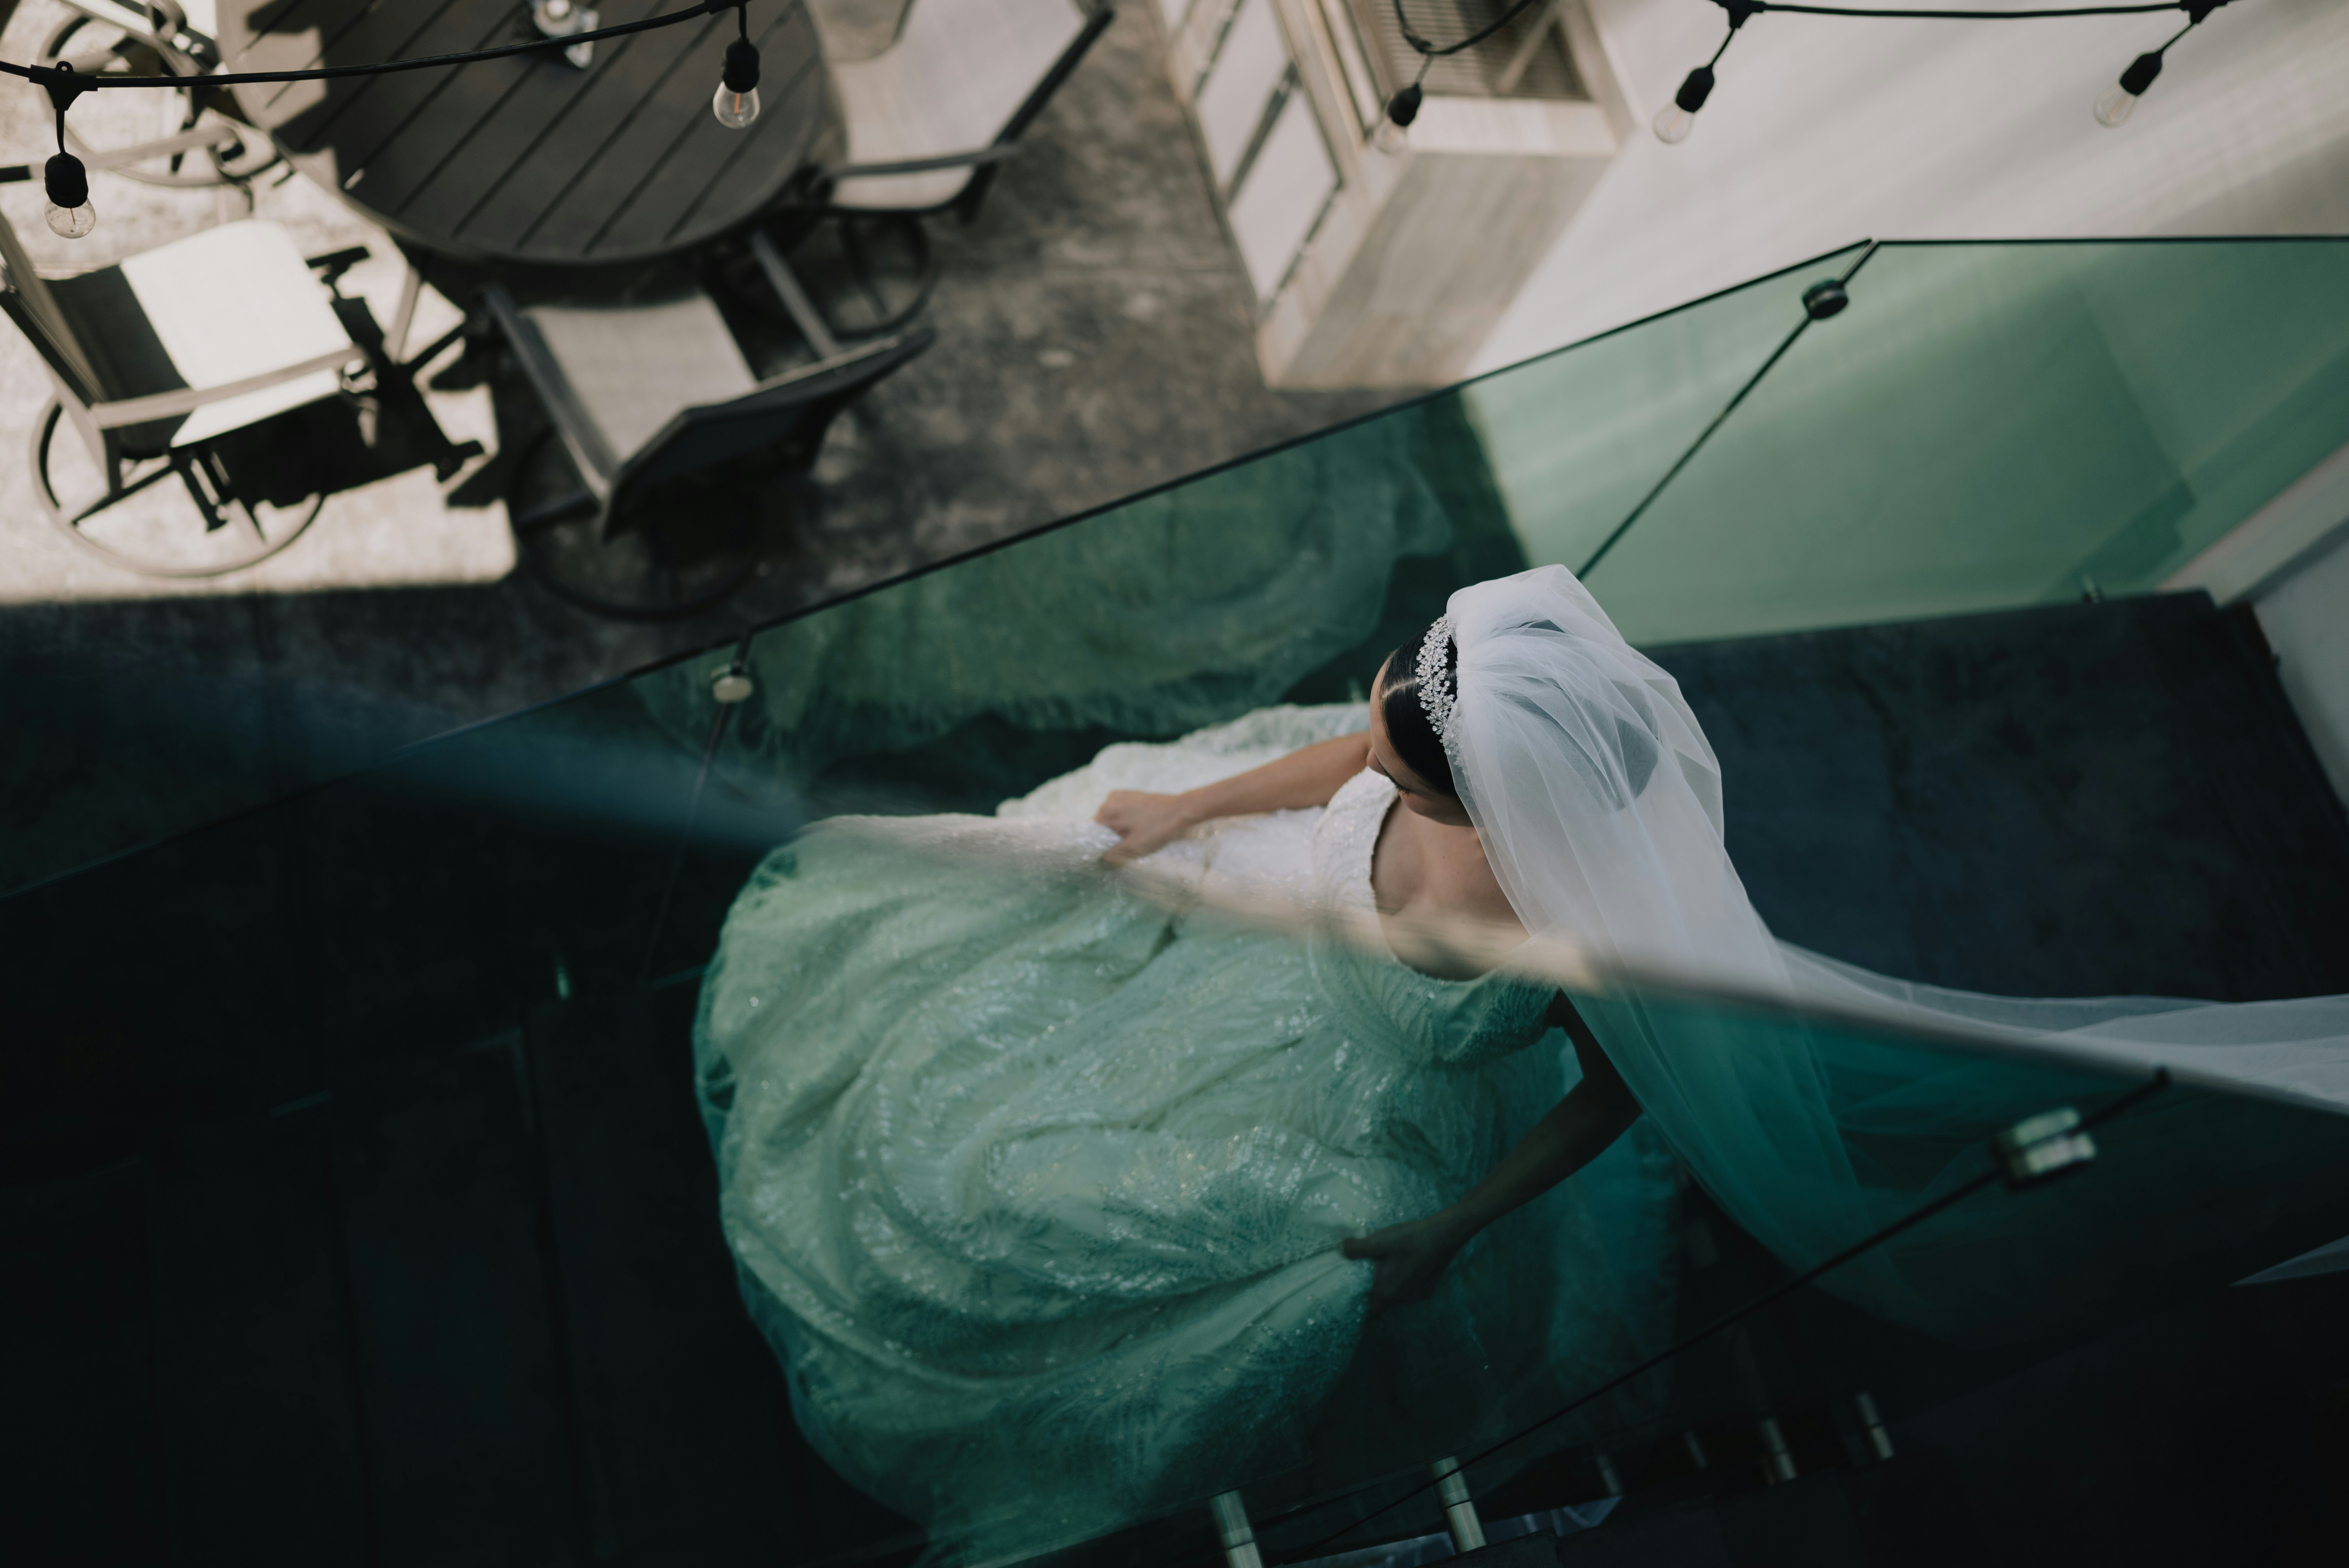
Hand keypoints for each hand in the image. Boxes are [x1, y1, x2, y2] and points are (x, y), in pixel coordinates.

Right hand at [1094, 790, 1200, 865]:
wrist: (1182, 811)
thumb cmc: (1158, 828)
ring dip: (1124, 830)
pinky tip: (1144, 827)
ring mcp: (1122, 795)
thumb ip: (1113, 855)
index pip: (1094, 833)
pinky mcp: (1134, 795)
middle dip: (1115, 837)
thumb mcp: (1133, 847)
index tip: (1115, 852)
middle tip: (1132, 844)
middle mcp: (1110, 798)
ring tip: (1140, 835)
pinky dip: (1131, 822)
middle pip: (1105, 826)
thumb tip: (1102, 861)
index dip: (1102, 845)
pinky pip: (1125, 813)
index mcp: (1106, 810)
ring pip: (1116, 820)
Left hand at [1341, 1214, 1468, 1310]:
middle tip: (1373, 1273)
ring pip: (1400, 1295)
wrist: (1442, 1235)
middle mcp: (1404, 1300)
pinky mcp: (1430, 1289)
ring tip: (1392, 1266)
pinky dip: (1409, 1282)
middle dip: (1379, 1290)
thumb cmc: (1407, 1240)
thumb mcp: (1377, 1241)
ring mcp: (1419, 1296)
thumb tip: (1341, 1250)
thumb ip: (1356, 1249)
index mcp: (1388, 1292)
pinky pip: (1413, 1290)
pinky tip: (1409, 1265)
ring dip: (1395, 1285)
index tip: (1357, 1297)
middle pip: (1385, 1301)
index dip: (1363, 1307)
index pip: (1372, 1312)